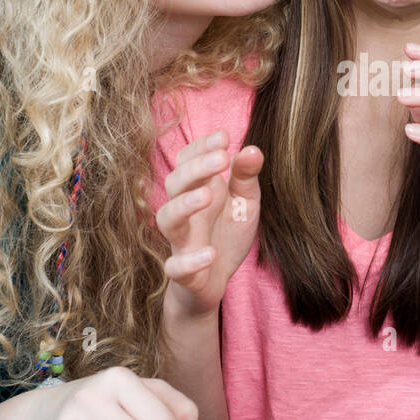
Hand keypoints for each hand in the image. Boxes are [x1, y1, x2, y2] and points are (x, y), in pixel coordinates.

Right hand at [156, 129, 261, 317]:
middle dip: (195, 169)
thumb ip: (246, 177)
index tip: (224, 137)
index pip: (187, 161)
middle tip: (222, 158)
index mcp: (198, 190)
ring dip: (183, 206)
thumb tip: (252, 149)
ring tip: (207, 195)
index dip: (201, 147)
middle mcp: (185, 213)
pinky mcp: (183, 274)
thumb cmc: (226, 235)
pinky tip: (210, 254)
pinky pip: (175, 267)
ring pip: (167, 220)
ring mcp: (181, 242)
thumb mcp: (245, 203)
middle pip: (174, 184)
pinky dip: (189, 261)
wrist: (213, 283)